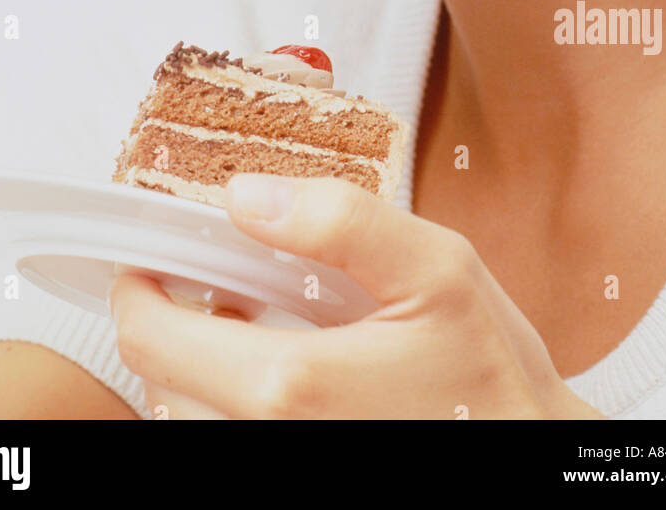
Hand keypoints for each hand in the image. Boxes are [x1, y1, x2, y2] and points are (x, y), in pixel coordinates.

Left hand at [109, 175, 605, 419]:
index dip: (135, 287)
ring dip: (200, 364)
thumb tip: (246, 194)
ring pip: (192, 414)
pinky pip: (233, 434)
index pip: (151, 339)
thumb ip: (338, 222)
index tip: (149, 253)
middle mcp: (269, 441)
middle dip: (172, 321)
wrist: (531, 448)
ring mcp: (283, 463)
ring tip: (254, 317)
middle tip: (215, 274)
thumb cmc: (491, 371)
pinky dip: (232, 396)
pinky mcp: (301, 471)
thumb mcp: (435, 268)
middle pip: (160, 382)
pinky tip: (285, 367)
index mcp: (290, 386)